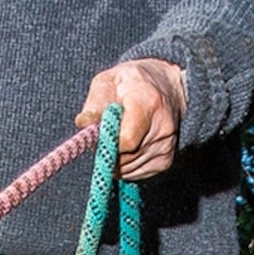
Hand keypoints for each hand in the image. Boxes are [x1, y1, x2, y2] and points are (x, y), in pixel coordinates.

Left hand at [78, 58, 187, 181]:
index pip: (126, 140)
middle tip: (106, 132)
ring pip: (125, 168)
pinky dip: (124, 163)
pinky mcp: (165, 162)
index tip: (99, 132)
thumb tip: (83, 124)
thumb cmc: (133, 82)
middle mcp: (162, 128)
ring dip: (114, 157)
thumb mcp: (109, 81)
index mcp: (148, 103)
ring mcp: (165, 147)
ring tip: (120, 134)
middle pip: (123, 157)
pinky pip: (133, 173)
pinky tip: (129, 145)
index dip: (106, 142)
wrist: (170, 88)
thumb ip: (95, 103)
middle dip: (107, 149)